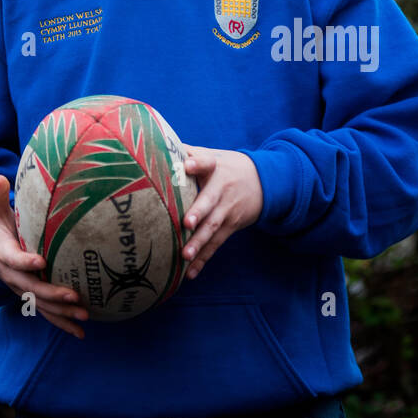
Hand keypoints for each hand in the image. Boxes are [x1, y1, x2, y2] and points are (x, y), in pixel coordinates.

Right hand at [0, 175, 88, 337]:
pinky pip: (47, 313)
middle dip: (52, 294)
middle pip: (31, 289)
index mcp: (3, 254)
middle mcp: (12, 276)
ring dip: (62, 313)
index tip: (41, 261)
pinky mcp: (31, 296)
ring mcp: (21, 289)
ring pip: (41, 305)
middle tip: (74, 296)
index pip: (14, 260)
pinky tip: (80, 333)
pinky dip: (62, 323)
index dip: (26, 262)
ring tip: (84, 317)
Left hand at [179, 145, 263, 278]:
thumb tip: (155, 144)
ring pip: (213, 227)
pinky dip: (204, 259)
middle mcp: (222, 190)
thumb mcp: (211, 154)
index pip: (207, 162)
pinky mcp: (230, 227)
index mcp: (215, 168)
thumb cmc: (225, 166)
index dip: (198, 164)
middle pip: (210, 201)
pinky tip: (190, 273)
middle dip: (199, 212)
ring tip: (185, 255)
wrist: (263, 181)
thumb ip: (186, 151)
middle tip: (186, 223)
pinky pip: (216, 244)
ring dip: (199, 243)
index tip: (187, 164)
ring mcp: (227, 210)